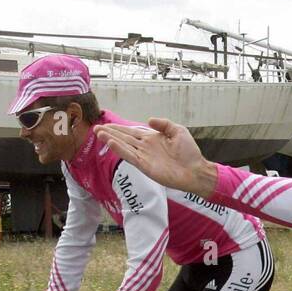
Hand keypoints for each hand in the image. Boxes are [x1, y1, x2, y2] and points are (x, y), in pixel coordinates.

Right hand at [95, 120, 217, 196]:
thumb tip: (148, 120)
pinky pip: (130, 156)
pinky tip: (111, 143)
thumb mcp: (178, 131)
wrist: (196, 170)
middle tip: (95, 128)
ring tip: (98, 133)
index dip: (118, 128)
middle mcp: (145, 147)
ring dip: (111, 139)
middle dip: (110, 133)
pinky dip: (120, 150)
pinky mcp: (145, 166)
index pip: (131, 132)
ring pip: (124, 146)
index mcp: (151, 139)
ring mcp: (144, 157)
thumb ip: (163, 124)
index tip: (105, 124)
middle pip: (124, 138)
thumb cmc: (189, 153)